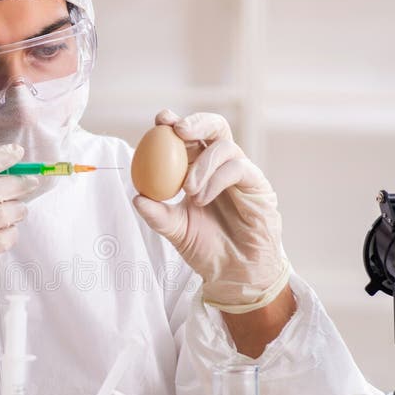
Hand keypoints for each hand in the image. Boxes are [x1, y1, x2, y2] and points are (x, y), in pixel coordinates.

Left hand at [133, 111, 289, 312]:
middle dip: (196, 122)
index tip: (159, 120)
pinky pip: (238, 169)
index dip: (175, 124)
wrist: (233, 273)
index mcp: (199, 169)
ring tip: (188, 191)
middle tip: (177, 129)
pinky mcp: (259, 186)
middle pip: (214, 128)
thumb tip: (136, 197)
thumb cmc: (206, 248)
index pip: (189, 138)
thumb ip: (157, 214)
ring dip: (202, 164)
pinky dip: (216, 179)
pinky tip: (203, 198)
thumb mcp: (175, 230)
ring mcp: (242, 174)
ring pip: (225, 147)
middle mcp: (222, 166)